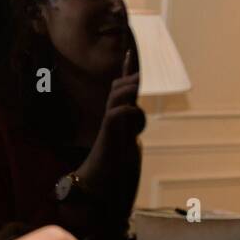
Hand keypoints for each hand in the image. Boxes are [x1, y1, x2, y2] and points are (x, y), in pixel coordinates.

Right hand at [77, 49, 144, 191]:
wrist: (99, 187)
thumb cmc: (114, 169)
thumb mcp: (127, 147)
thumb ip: (130, 134)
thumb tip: (135, 131)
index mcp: (118, 120)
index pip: (121, 92)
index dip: (126, 72)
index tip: (130, 52)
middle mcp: (112, 119)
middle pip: (118, 90)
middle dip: (130, 77)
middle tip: (141, 70)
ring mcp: (110, 126)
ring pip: (117, 97)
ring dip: (128, 90)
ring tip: (137, 87)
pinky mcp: (108, 135)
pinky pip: (116, 115)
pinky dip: (126, 110)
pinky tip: (130, 112)